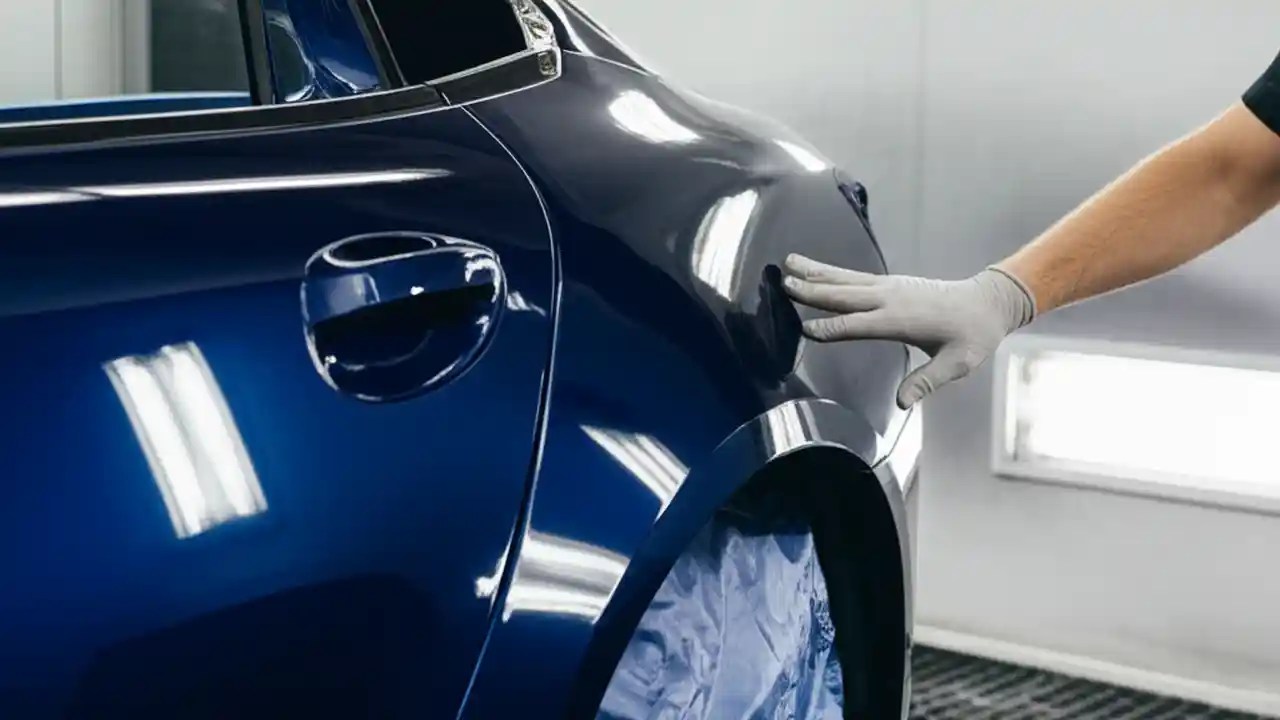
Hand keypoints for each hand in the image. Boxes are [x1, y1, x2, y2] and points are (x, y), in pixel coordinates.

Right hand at [782, 255, 1035, 407]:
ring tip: (788, 263)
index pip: (858, 326)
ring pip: (845, 280)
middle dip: (813, 291)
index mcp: (900, 320)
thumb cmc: (973, 336)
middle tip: (783, 284)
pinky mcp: (891, 282)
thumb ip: (928, 381)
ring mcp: (889, 287)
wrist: (988, 302)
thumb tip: (902, 402)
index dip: (831, 328)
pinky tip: (815, 269)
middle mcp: (890, 298)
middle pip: (843, 296)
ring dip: (815, 273)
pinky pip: (854, 276)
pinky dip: (831, 272)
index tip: (804, 328)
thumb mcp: (958, 364)